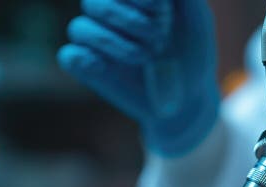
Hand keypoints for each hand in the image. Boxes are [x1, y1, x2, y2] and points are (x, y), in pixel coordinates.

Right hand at [58, 0, 219, 155]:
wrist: (188, 98)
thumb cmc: (192, 53)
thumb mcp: (196, 19)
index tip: (160, 9)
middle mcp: (107, 14)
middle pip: (93, 2)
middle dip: (126, 18)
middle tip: (159, 38)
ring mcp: (95, 41)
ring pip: (80, 28)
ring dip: (114, 43)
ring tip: (147, 57)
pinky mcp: (88, 68)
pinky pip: (69, 56)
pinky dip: (85, 59)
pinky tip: (107, 67)